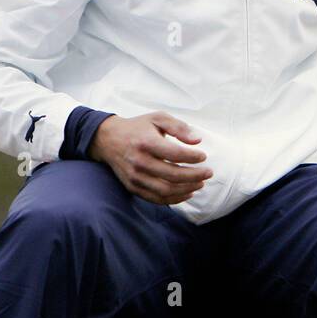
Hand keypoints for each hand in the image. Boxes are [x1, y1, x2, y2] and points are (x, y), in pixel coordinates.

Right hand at [89, 111, 212, 204]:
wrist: (108, 139)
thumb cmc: (138, 128)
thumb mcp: (158, 118)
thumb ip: (179, 127)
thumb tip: (198, 140)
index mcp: (146, 142)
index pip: (175, 154)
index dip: (193, 157)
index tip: (204, 156)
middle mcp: (139, 161)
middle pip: (172, 174)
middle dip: (195, 176)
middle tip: (208, 173)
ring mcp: (134, 176)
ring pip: (165, 190)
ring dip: (187, 189)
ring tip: (200, 183)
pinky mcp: (132, 187)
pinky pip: (156, 198)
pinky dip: (174, 199)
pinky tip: (187, 193)